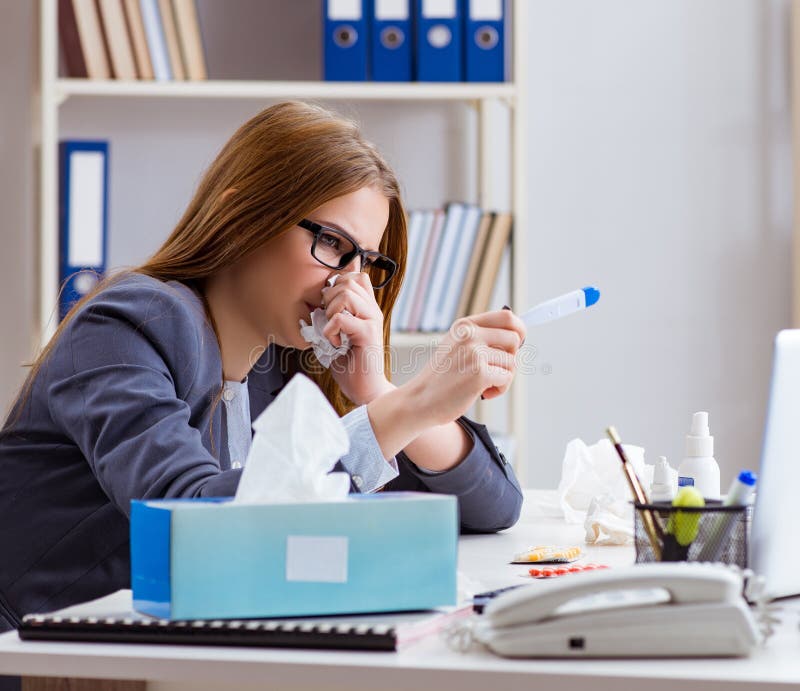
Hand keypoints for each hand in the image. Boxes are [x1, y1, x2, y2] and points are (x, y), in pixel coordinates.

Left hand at [320, 272, 392, 404]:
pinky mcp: (369, 334)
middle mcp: (372, 311)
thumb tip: (318, 302)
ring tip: (333, 330)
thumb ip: (333, 316)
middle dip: (330, 296)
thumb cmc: (351, 366)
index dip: (338, 284)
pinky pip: (341, 318)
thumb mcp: (338, 335)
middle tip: (329, 319)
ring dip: (331, 311)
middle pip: (349, 280)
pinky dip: (330, 330)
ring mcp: (373, 321)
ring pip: (346, 294)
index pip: (356, 276)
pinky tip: (335, 343)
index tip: (330, 306)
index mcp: (367, 309)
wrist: (366, 391)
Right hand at [410, 309, 525, 425]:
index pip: (507, 316)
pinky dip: (499, 389)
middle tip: (495, 370)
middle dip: (511, 358)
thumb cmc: (442, 378)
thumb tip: (517, 336)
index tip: (517, 344)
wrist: (420, 400)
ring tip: (483, 385)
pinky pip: (507, 379)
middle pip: (514, 339)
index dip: (519, 330)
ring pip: (512, 362)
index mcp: (465, 326)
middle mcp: (470, 335)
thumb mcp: (456, 346)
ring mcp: (474, 353)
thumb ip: (481, 338)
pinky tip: (483, 393)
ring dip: (503, 378)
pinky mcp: (479, 374)